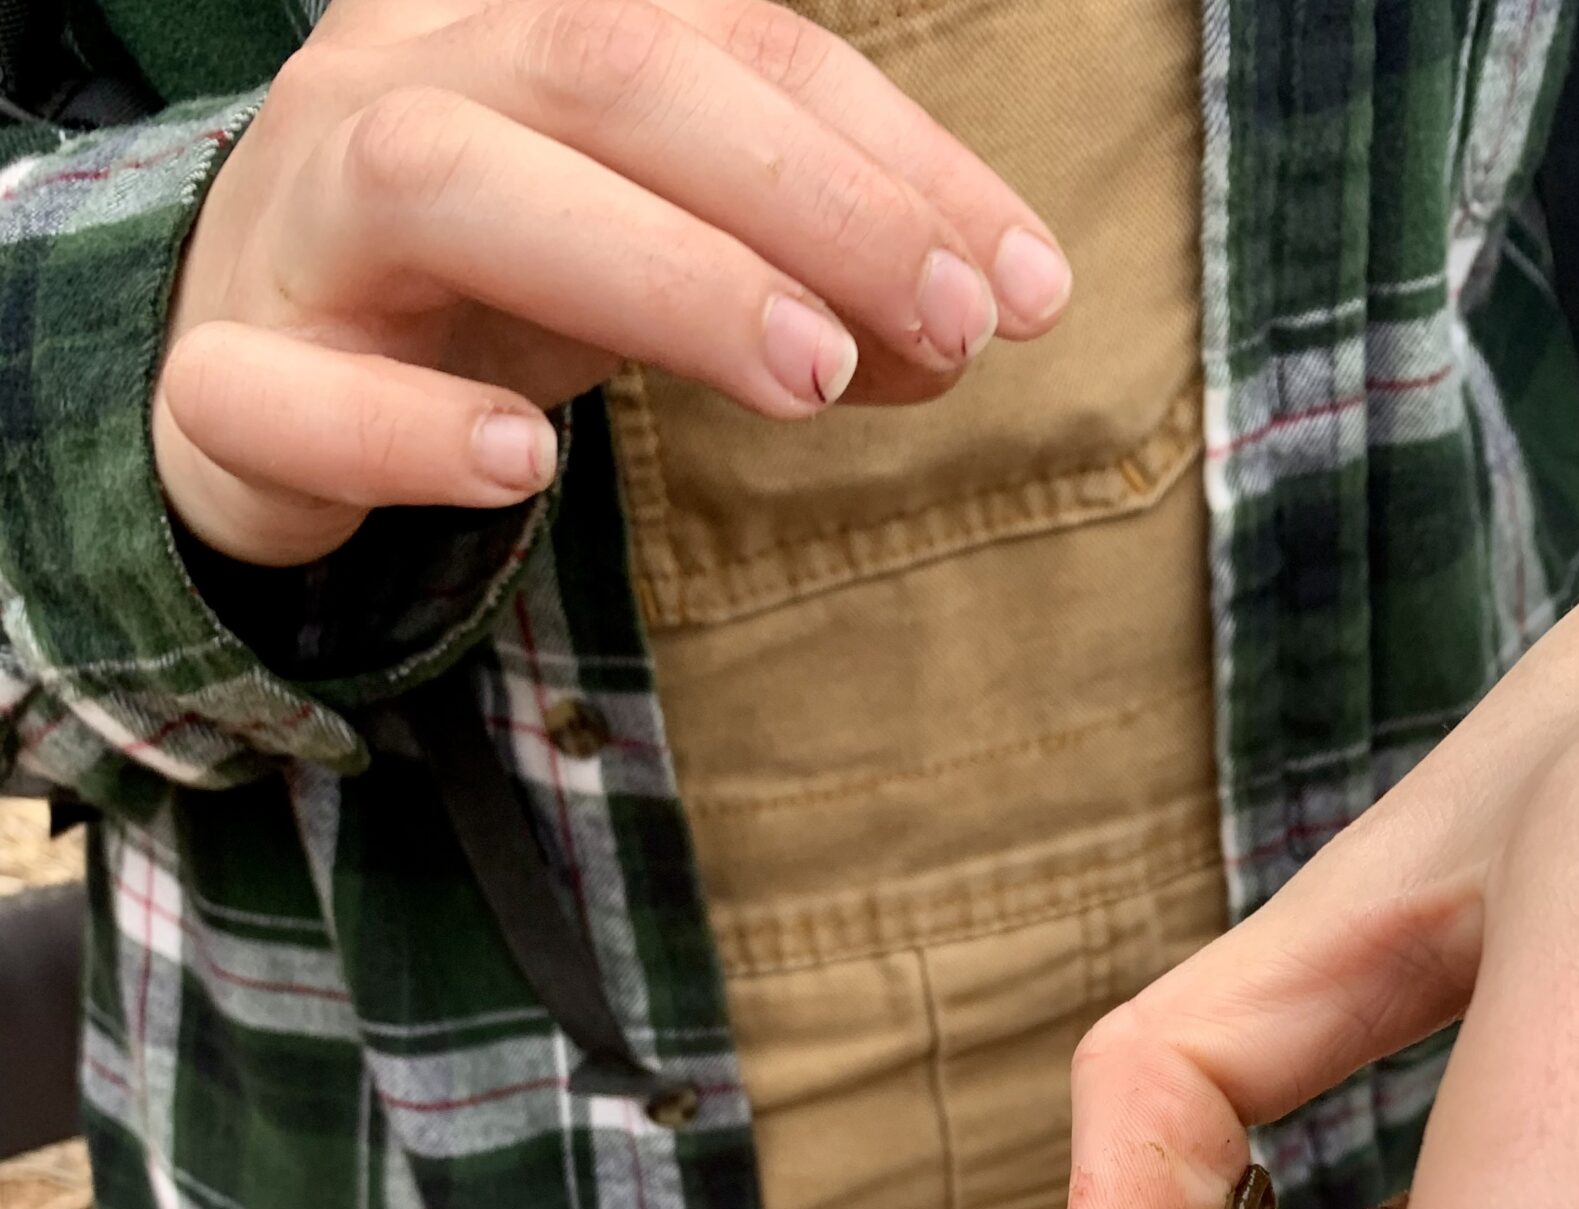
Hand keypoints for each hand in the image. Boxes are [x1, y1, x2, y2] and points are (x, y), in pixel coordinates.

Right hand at [156, 0, 1072, 564]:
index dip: (889, 156)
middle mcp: (397, 82)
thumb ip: (808, 283)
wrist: (255, 380)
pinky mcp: (224, 387)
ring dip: (651, 270)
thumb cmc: (483, 297)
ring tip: (809, 378)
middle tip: (950, 327)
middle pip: (601, 72)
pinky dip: (403, 427)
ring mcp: (293, 226)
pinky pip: (282, 392)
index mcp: (514, 25)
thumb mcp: (662, 265)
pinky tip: (524, 466)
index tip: (1027, 286)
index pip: (725, 39)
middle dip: (803, 195)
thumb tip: (972, 324)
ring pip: (444, 180)